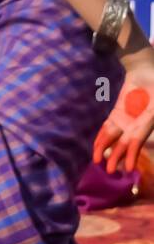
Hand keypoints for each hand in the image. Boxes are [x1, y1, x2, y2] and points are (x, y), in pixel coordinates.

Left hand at [92, 61, 153, 175]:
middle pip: (123, 144)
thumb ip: (150, 116)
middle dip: (116, 157)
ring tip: (98, 161)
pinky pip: (107, 127)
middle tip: (109, 171)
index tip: (127, 168)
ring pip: (113, 137)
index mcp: (147, 123)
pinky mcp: (117, 114)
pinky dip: (101, 136)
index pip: (136, 142)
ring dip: (105, 149)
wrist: (145, 72)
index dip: (131, 154)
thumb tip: (129, 128)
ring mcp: (125, 120)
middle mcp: (136, 125)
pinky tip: (96, 146)